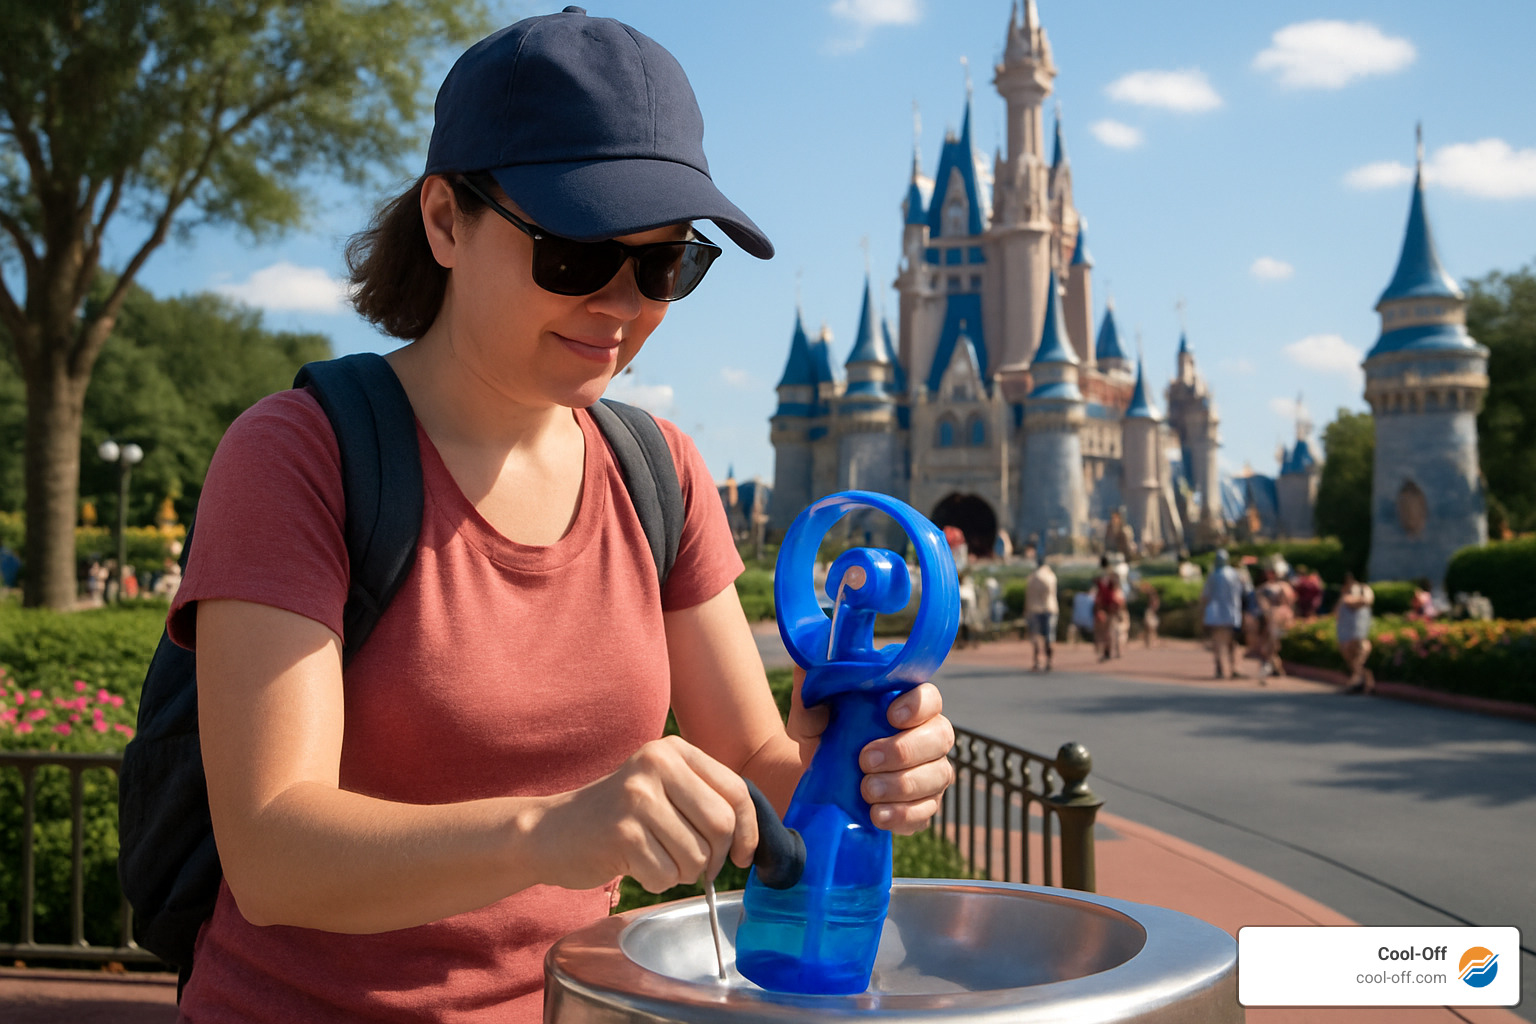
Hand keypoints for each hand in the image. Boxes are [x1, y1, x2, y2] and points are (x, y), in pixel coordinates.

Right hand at [536, 735, 756, 893]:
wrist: (550, 831)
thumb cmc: (617, 815)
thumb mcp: (662, 788)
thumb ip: (704, 800)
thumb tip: (751, 841)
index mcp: (673, 750)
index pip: (736, 790)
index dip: (747, 830)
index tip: (741, 854)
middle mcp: (657, 764)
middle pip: (721, 825)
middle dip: (715, 858)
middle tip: (695, 866)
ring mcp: (638, 797)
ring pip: (697, 856)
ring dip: (683, 872)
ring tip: (655, 858)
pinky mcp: (622, 833)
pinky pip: (667, 875)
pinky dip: (657, 881)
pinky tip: (635, 865)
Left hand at [788, 669, 954, 834]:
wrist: (816, 782)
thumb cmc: (824, 735)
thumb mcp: (809, 712)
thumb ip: (809, 690)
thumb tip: (807, 667)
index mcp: (906, 704)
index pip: (930, 697)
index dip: (918, 705)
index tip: (890, 715)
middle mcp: (927, 735)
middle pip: (941, 737)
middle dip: (904, 750)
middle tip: (865, 760)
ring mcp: (930, 771)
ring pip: (937, 776)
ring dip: (902, 785)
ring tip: (867, 790)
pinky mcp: (924, 805)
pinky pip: (926, 812)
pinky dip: (902, 815)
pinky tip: (877, 815)